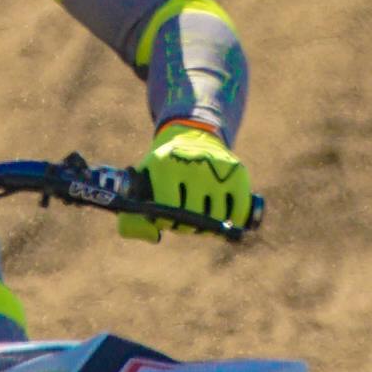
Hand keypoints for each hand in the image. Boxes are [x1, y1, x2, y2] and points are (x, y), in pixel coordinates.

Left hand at [123, 121, 254, 243]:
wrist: (192, 136)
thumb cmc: (163, 168)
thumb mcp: (143, 182)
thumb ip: (132, 216)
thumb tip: (154, 236)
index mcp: (165, 166)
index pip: (168, 209)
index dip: (167, 222)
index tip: (166, 219)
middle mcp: (193, 164)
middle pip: (193, 216)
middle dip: (187, 226)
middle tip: (184, 221)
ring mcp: (218, 169)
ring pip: (216, 217)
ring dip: (208, 227)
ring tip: (200, 219)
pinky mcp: (239, 173)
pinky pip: (238, 211)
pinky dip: (232, 221)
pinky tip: (222, 219)